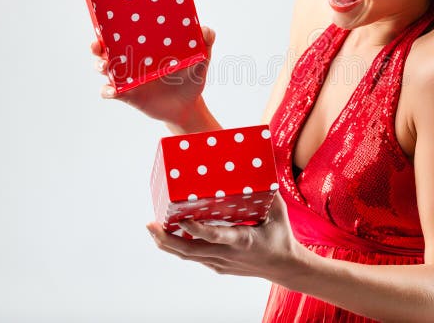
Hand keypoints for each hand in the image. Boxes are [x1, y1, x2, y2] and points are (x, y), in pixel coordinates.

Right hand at [90, 25, 215, 123]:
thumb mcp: (200, 57)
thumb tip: (206, 30)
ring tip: (104, 66)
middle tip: (97, 45)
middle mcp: (131, 60)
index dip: (110, 25)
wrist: (189, 105)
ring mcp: (127, 77)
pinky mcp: (128, 95)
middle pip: (106, 49)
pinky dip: (108, 91)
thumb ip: (205, 43)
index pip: (123, 32)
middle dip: (97, 46)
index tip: (105, 19)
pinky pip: (111, 92)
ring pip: (105, 69)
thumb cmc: (191, 76)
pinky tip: (113, 90)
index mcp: (144, 46)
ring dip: (99, 65)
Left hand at [146, 192, 305, 283]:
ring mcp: (220, 263)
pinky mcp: (217, 266)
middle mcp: (227, 254)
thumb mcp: (277, 212)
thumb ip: (267, 190)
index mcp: (242, 240)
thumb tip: (261, 165)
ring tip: (152, 227)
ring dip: (167, 243)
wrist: (284, 268)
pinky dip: (179, 246)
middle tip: (149, 224)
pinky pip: (194, 256)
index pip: (214, 236)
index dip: (195, 229)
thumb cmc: (281, 237)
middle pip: (189, 250)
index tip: (180, 218)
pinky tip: (169, 233)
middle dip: (166, 238)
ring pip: (187, 255)